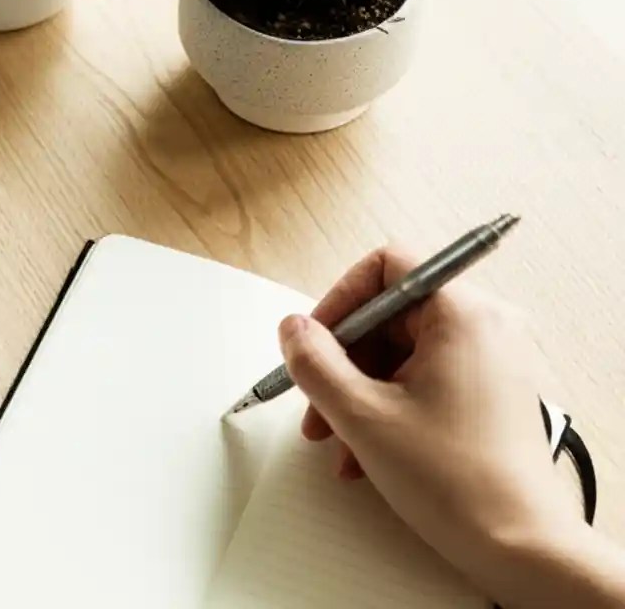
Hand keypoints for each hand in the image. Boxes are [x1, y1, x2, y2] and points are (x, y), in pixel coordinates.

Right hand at [278, 247, 624, 607]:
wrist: (519, 546)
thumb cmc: (458, 481)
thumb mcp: (361, 414)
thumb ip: (315, 362)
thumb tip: (293, 330)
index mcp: (463, 314)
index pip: (388, 266)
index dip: (340, 300)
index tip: (313, 339)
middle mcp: (485, 327)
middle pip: (389, 316)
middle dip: (342, 360)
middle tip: (315, 400)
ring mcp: (490, 361)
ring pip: (400, 354)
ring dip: (357, 392)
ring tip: (336, 438)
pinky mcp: (488, 393)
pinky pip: (422, 380)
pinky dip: (386, 407)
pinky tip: (362, 451)